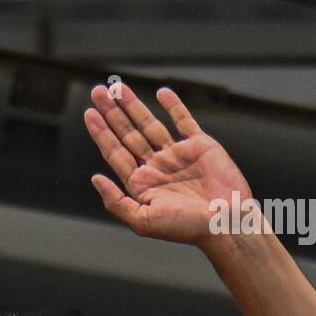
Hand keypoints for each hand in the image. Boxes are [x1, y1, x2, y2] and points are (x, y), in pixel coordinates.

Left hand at [83, 83, 253, 246]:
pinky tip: (160, 93)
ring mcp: (177, 155)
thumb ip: (116, 201)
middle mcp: (156, 167)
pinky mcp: (200, 145)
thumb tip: (95, 178)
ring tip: (117, 87)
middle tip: (97, 92)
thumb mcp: (143, 220)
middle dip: (112, 113)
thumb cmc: (185, 228)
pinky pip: (183, 120)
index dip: (101, 133)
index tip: (89, 113)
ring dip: (133, 105)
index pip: (115, 152)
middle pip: (127, 134)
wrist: (226, 222)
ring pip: (149, 124)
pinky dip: (173, 106)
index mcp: (141, 184)